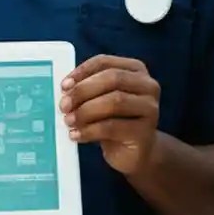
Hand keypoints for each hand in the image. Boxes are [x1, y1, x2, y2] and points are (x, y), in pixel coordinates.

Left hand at [60, 54, 160, 174]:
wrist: (135, 152)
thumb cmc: (114, 120)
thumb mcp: (101, 100)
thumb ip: (88, 90)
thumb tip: (65, 90)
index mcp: (135, 70)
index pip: (105, 62)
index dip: (82, 71)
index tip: (64, 86)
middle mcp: (148, 85)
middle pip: (113, 79)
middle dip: (83, 91)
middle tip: (64, 105)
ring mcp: (150, 108)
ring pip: (115, 102)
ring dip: (86, 111)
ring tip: (69, 121)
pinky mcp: (145, 132)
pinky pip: (113, 127)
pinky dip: (90, 130)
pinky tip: (77, 135)